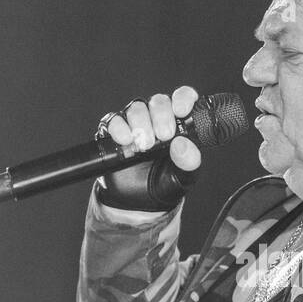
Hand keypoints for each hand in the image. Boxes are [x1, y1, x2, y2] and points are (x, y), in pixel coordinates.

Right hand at [96, 86, 203, 211]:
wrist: (140, 203)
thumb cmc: (166, 184)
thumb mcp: (184, 176)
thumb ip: (189, 162)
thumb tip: (182, 144)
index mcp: (178, 124)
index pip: (182, 98)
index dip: (183, 98)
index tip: (181, 110)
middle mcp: (157, 120)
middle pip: (158, 101)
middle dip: (161, 115)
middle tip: (163, 136)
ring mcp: (135, 125)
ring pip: (136, 108)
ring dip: (141, 123)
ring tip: (144, 145)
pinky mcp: (114, 134)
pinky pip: (113, 120)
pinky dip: (119, 127)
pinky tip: (126, 140)